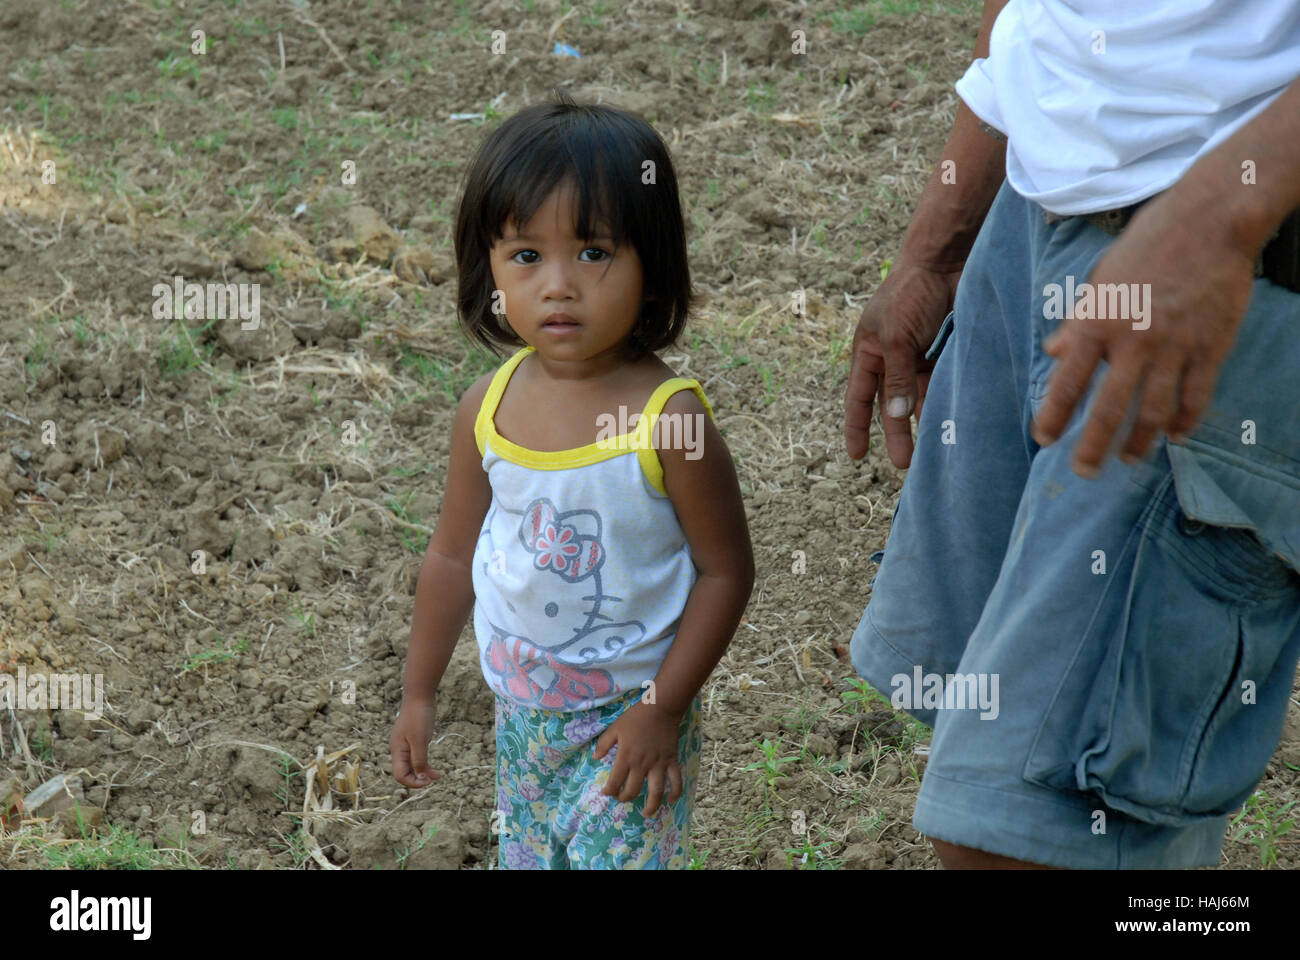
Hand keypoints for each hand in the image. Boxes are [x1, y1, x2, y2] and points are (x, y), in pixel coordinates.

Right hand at [390, 696, 440, 787]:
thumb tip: (420, 778)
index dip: (412, 782)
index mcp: (398, 751)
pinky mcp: (415, 740)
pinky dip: (426, 764)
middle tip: (432, 780)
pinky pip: (418, 757)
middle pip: (405, 772)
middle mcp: (400, 750)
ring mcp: (406, 745)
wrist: (420, 696)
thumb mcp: (420, 741)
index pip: (400, 775)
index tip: (427, 781)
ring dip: (423, 773)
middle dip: (418, 779)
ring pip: (413, 766)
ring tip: (437, 776)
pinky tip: (435, 769)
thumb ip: (419, 760)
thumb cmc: (418, 717)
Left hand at [593, 701, 682, 817]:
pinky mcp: (671, 761)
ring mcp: (658, 764)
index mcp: (626, 757)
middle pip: (633, 790)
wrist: (660, 708)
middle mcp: (642, 764)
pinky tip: (671, 799)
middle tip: (622, 798)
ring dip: (651, 805)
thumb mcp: (615, 728)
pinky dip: (675, 792)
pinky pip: (676, 780)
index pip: (615, 781)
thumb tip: (595, 757)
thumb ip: (604, 744)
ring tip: (647, 813)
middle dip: (625, 798)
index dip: (609, 791)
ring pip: (655, 791)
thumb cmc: (635, 718)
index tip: (607, 792)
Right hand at [845, 259, 962, 467]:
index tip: (857, 455)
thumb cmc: (909, 294)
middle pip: (890, 404)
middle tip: (904, 463)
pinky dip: (944, 400)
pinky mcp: (943, 352)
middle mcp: (891, 358)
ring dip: (923, 421)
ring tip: (933, 447)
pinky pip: (941, 383)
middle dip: (896, 433)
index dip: (856, 426)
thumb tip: (894, 417)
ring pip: (918, 397)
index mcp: (868, 352)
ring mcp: (918, 356)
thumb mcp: (896, 338)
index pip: (857, 397)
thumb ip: (896, 379)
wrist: (946, 262)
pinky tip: (950, 419)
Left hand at [1031, 193, 1256, 475]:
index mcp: (1097, 322)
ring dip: (1139, 442)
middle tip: (1083, 472)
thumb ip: (1078, 320)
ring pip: (1153, 411)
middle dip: (1093, 447)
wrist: (1209, 221)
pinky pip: (1195, 397)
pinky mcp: (1210, 347)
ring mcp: (1174, 347)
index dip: (1054, 416)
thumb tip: (1053, 350)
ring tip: (1129, 459)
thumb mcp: (1100, 279)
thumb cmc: (1147, 245)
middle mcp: (1132, 341)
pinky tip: (1175, 436)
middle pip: (1109, 409)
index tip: (1044, 440)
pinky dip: (1184, 422)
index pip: (1067, 382)